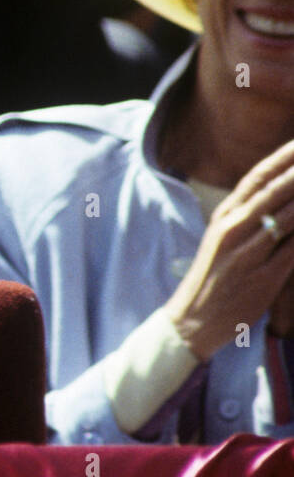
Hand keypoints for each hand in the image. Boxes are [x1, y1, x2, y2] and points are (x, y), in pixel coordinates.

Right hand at [165, 140, 293, 358]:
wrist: (193, 320)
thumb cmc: (214, 280)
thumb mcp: (224, 241)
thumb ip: (250, 218)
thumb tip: (280, 201)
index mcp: (224, 216)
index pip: (257, 177)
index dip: (283, 157)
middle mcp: (233, 228)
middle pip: (275, 190)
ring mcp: (248, 252)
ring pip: (288, 215)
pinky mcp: (263, 276)